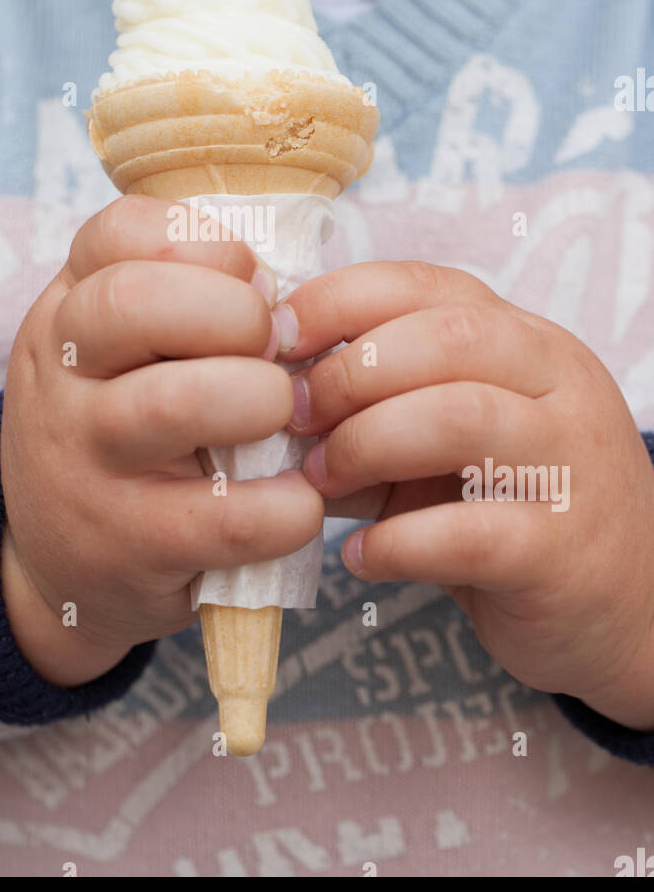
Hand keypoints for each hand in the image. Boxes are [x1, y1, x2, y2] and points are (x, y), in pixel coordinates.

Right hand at [0, 195, 322, 686]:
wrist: (56, 563)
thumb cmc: (119, 427)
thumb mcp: (115, 349)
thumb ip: (180, 298)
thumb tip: (281, 292)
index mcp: (67, 309)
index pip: (118, 231)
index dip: (206, 244)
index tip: (248, 281)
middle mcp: (61, 374)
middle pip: (136, 301)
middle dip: (235, 312)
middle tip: (271, 349)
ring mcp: (87, 460)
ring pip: (175, 401)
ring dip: (261, 399)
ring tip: (280, 417)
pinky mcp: (131, 543)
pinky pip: (227, 516)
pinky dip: (286, 506)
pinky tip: (294, 501)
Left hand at [276, 260, 653, 730]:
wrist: (627, 606)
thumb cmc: (514, 508)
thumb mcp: (451, 442)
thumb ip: (379, 409)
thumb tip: (273, 397)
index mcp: (525, 343)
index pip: (429, 285)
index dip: (341, 300)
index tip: (276, 336)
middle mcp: (558, 386)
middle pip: (446, 338)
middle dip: (349, 373)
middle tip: (294, 421)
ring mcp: (571, 464)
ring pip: (460, 417)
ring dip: (366, 445)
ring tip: (321, 484)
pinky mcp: (562, 551)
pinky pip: (466, 533)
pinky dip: (394, 543)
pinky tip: (359, 558)